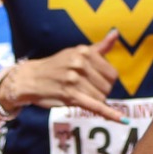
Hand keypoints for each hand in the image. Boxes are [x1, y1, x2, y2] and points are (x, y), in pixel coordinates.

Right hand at [0, 29, 124, 120]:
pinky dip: (110, 114)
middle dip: (100, 91)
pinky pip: (95, 106)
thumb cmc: (57, 66)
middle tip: (85, 89)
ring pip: (101, 98)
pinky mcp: (69, 95)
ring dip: (94, 100)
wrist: (30, 78)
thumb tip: (116, 33)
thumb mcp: (76, 52)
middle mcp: (79, 63)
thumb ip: (99, 47)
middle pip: (108, 86)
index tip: (96, 81)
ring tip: (80, 94)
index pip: (112, 73)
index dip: (107, 80)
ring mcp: (74, 80)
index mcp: (84, 51)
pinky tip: (123, 120)